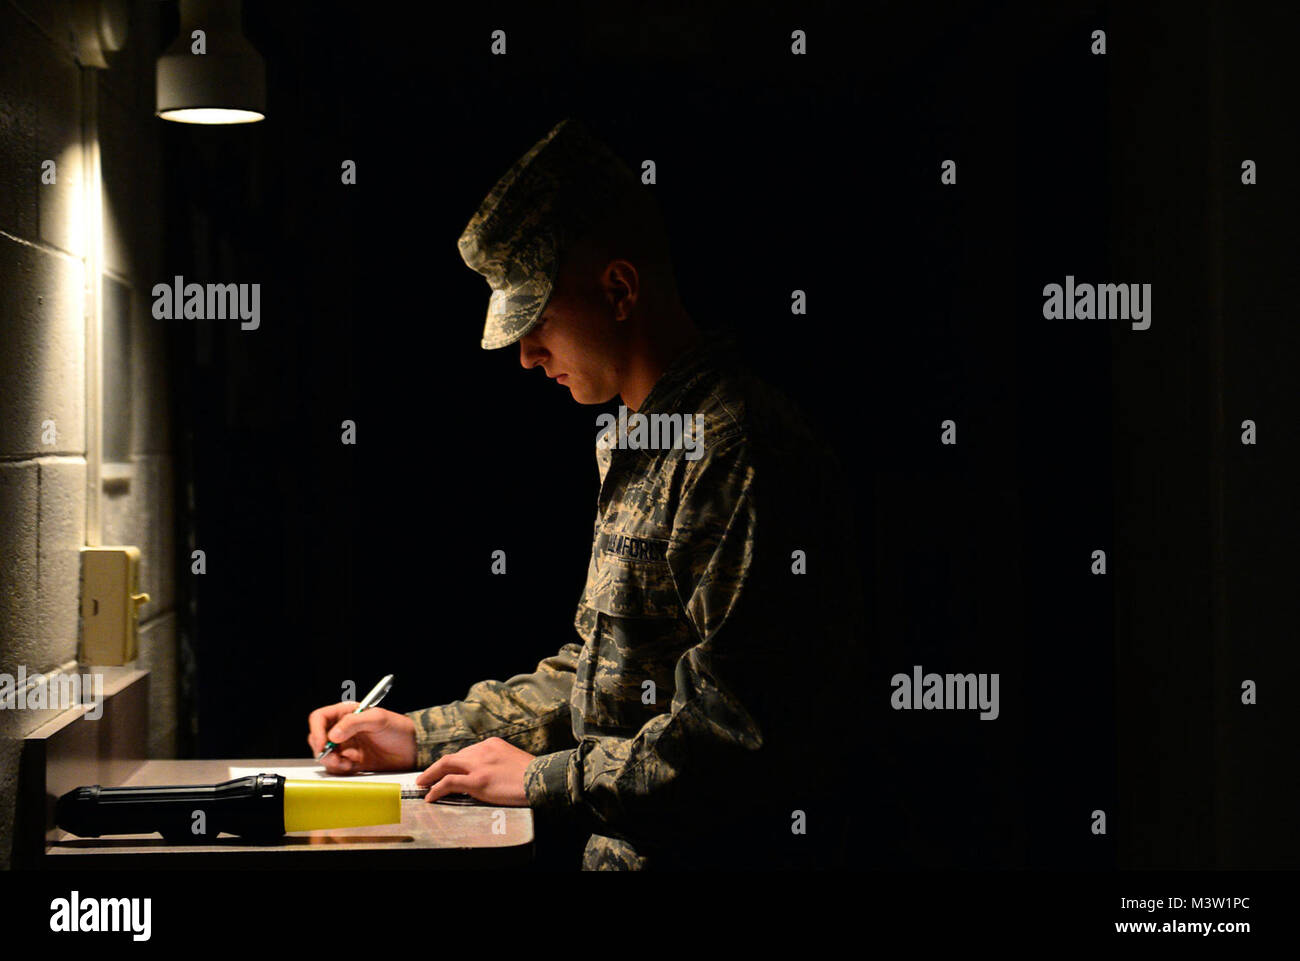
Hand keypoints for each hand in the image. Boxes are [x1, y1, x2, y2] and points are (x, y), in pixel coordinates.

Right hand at [306, 702, 416, 773]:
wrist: (412, 749)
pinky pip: (335, 767)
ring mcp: (346, 746)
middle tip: (333, 756)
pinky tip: (352, 766)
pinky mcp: (350, 761)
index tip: (323, 743)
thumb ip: (354, 722)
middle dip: (322, 749)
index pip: (320, 718)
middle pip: (317, 738)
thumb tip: (332, 735)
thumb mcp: (378, 719)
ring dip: (330, 761)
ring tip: (347, 763)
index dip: (317, 730)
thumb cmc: (398, 729)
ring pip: (324, 755)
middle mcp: (342, 729)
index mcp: (346, 713)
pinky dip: (339, 769)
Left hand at [416, 737, 533, 805]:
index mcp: (492, 744)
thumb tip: (487, 776)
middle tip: (425, 777)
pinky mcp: (478, 781)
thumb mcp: (513, 760)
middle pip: (452, 757)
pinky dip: (437, 789)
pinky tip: (430, 796)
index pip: (466, 753)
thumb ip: (497, 763)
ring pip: (446, 765)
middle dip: (435, 767)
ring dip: (430, 775)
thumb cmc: (533, 774)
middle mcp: (483, 751)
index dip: (453, 763)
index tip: (446, 770)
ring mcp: (479, 765)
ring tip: (422, 784)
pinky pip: (450, 783)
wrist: (542, 779)